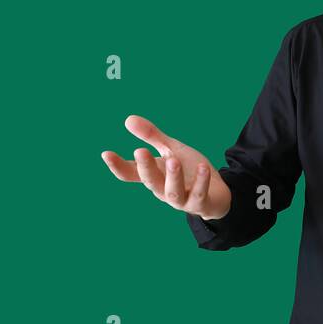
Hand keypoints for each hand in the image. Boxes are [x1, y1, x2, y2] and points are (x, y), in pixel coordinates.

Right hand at [101, 114, 232, 219]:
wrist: (216, 193)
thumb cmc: (188, 170)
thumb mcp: (171, 149)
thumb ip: (152, 136)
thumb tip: (128, 119)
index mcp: (154, 176)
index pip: (130, 174)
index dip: (118, 166)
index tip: (106, 153)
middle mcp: (164, 190)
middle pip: (150, 182)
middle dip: (145, 168)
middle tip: (140, 151)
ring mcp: (182, 200)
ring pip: (173, 192)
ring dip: (173, 177)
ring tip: (173, 161)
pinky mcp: (201, 204)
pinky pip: (200, 194)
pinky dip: (201, 182)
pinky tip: (203, 167)